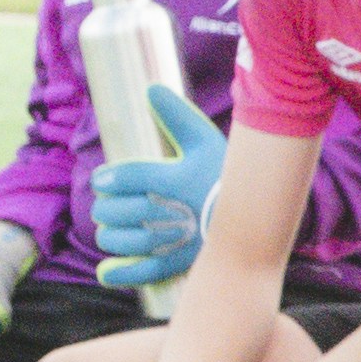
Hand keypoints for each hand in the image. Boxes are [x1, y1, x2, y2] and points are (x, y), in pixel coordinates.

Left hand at [86, 79, 222, 287]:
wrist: (257, 216)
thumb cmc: (227, 175)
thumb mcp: (205, 139)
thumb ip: (176, 115)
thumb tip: (151, 88)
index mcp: (170, 180)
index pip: (123, 178)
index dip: (107, 178)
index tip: (104, 179)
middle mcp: (165, 211)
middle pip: (115, 210)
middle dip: (105, 206)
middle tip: (108, 202)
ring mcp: (169, 240)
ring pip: (120, 239)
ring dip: (109, 233)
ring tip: (111, 227)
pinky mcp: (175, 262)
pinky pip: (139, 271)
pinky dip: (118, 272)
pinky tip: (106, 269)